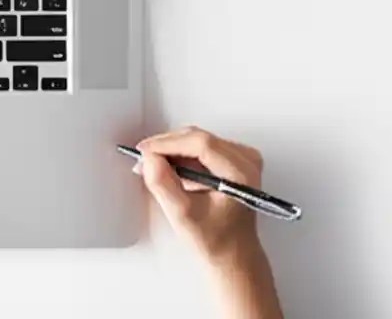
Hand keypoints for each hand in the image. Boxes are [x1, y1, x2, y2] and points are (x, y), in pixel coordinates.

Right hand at [136, 126, 264, 265]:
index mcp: (240, 174)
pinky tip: (169, 169)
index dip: (167, 143)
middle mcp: (247, 161)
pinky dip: (181, 154)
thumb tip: (149, 158)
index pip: (200, 143)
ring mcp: (242, 158)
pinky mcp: (234, 160)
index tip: (144, 151)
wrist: (233, 254)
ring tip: (154, 167)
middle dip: (167, 146)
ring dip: (172, 149)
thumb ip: (163, 185)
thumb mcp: (182, 216)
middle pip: (198, 137)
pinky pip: (202, 146)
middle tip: (145, 160)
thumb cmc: (216, 241)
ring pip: (197, 139)